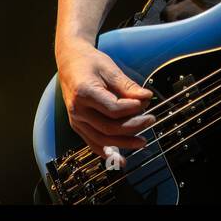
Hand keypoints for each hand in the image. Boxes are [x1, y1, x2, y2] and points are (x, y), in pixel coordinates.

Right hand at [56, 37, 154, 164]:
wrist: (70, 62)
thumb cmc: (90, 63)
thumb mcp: (110, 68)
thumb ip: (127, 86)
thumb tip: (146, 98)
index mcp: (84, 92)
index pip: (112, 109)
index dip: (131, 109)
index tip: (144, 103)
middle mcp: (77, 110)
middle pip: (108, 127)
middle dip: (133, 127)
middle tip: (150, 120)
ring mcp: (76, 120)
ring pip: (101, 139)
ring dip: (123, 143)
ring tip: (142, 142)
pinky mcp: (78, 126)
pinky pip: (92, 143)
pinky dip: (107, 152)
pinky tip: (120, 159)